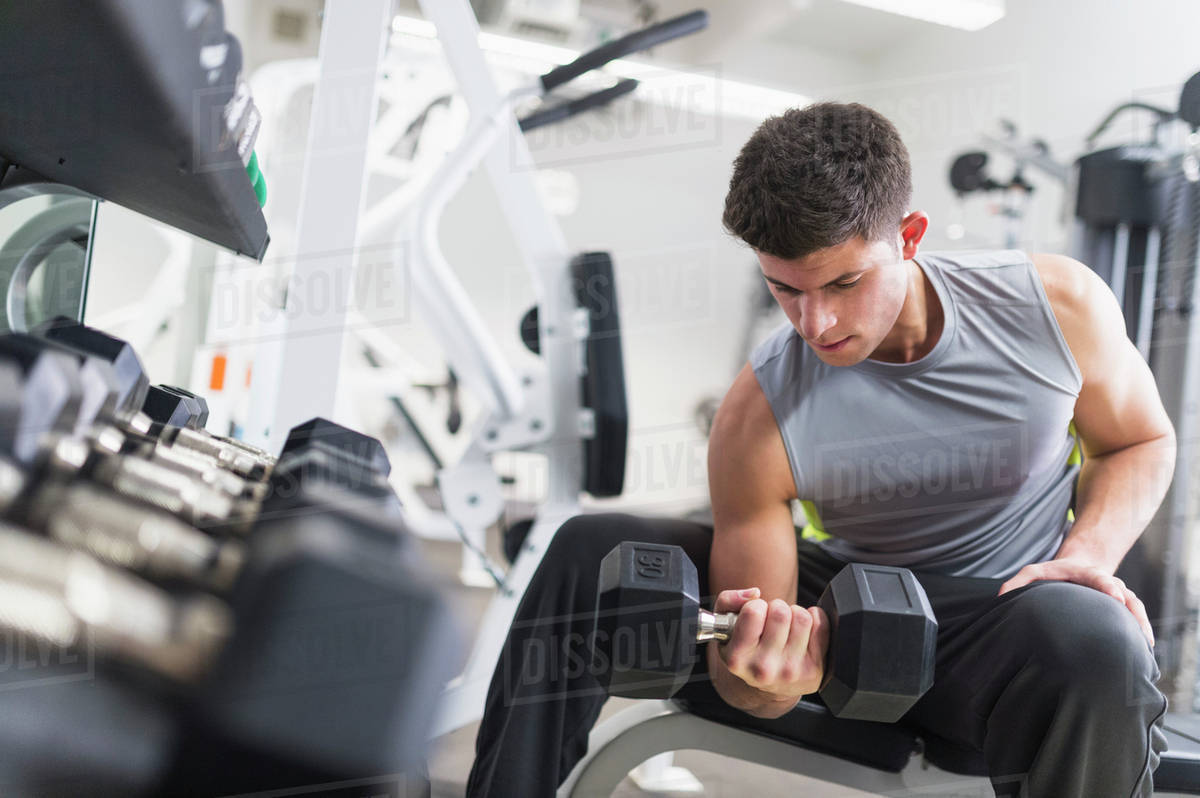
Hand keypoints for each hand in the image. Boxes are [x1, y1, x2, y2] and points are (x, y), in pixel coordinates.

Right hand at [712, 587, 829, 698]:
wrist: (767, 686)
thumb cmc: (746, 648)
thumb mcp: (725, 625)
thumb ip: (728, 600)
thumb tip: (754, 593)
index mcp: (737, 658)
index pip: (754, 611)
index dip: (756, 606)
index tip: (755, 615)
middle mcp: (763, 669)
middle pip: (781, 612)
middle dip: (777, 608)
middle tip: (772, 621)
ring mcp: (791, 672)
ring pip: (803, 618)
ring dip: (795, 614)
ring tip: (787, 627)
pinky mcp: (813, 671)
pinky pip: (822, 626)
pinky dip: (814, 620)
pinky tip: (802, 632)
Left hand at [999, 558, 1153, 645]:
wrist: (1078, 567)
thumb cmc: (1054, 574)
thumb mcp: (1033, 572)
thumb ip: (1017, 583)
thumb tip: (1001, 599)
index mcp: (1086, 573)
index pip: (1099, 577)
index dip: (1107, 586)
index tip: (1115, 596)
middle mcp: (1108, 583)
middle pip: (1124, 594)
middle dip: (1129, 608)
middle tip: (1134, 625)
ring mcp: (1119, 595)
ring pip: (1135, 607)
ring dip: (1141, 624)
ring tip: (1144, 646)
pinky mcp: (1123, 608)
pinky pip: (1137, 618)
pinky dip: (1142, 631)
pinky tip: (1145, 651)